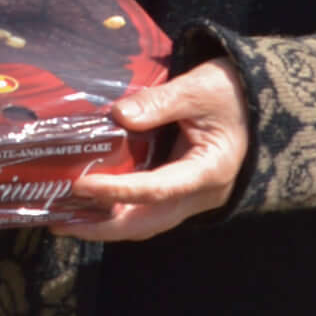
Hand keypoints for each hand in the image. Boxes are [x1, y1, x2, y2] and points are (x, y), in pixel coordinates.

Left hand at [63, 59, 252, 242]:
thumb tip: (119, 115)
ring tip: (64, 219)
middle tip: (59, 222)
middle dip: (102, 227)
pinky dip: (117, 211)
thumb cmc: (232, 92)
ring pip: (146, 222)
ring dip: (105, 224)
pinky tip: (88, 204)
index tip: (81, 185)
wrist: (255, 101)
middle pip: (147, 223)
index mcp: (210, 171)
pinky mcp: (181, 191)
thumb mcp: (198, 88)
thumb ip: (160, 102)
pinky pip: (147, 210)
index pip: (157, 190)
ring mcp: (192, 197)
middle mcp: (201, 194)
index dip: (117, 191)